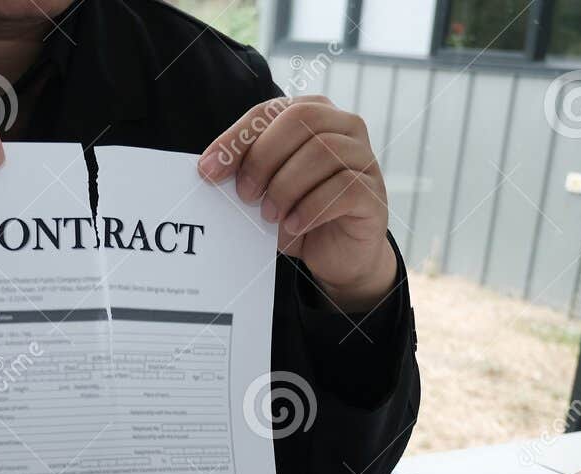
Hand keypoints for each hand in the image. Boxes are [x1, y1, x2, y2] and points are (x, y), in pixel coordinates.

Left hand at [198, 95, 396, 311]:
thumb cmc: (300, 214)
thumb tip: (210, 167)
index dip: (236, 138)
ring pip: (322, 152)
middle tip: (245, 195)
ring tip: (270, 216)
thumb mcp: (267, 190)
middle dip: (263, 158)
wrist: (338, 255)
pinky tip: (293, 226)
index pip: (269, 111)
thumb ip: (247, 171)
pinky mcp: (373, 192)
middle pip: (300, 119)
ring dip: (286, 187)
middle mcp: (344, 126)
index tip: (208, 170)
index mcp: (314, 113)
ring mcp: (364, 157)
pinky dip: (311, 209)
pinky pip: (343, 188)